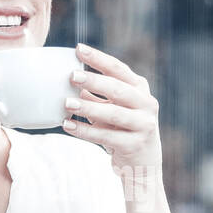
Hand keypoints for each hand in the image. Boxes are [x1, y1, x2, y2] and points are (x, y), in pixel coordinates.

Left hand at [61, 43, 162, 174]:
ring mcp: (143, 125)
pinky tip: (67, 125)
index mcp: (140, 89)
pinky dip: (85, 131)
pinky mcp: (134, 144)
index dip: (99, 58)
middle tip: (71, 76)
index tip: (78, 49)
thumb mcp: (112, 107)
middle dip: (94, 81)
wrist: (142, 164)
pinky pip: (106, 137)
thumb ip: (96, 94)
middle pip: (118, 89)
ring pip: (113, 114)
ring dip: (88, 108)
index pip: (119, 69)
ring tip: (66, 103)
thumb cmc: (122, 129)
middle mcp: (146, 104)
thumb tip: (67, 79)